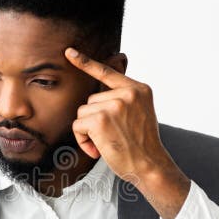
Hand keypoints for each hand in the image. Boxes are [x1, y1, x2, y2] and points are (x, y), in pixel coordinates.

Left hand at [65, 47, 190, 218]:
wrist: (151, 166)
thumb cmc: (142, 145)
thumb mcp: (139, 114)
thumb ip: (122, 101)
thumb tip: (94, 98)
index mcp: (139, 89)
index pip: (108, 72)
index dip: (86, 62)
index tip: (68, 51)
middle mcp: (128, 93)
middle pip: (91, 99)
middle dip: (95, 120)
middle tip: (111, 137)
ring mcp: (114, 105)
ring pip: (83, 113)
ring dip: (88, 131)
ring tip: (107, 143)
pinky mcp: (101, 119)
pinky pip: (78, 125)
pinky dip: (82, 140)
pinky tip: (98, 149)